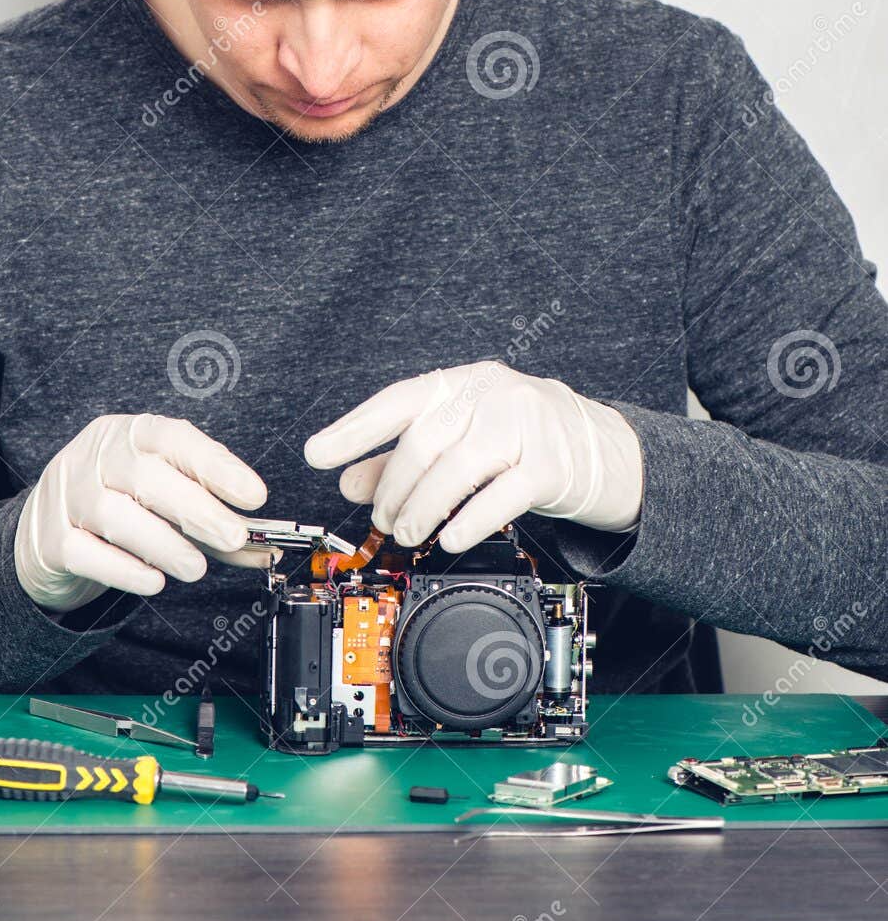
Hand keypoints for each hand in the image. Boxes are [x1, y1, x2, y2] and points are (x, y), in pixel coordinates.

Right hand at [14, 412, 273, 610]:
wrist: (47, 531)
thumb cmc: (121, 506)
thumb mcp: (167, 500)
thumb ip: (215, 521)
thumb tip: (265, 547)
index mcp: (130, 434)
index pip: (176, 439)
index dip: (217, 466)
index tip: (254, 495)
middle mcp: (95, 456)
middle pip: (147, 477)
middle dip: (198, 508)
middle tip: (233, 536)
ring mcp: (68, 495)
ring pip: (116, 515)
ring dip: (165, 543)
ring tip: (197, 568)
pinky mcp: (51, 540)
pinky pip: (87, 553)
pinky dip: (125, 569)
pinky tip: (154, 581)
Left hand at [303, 363, 642, 552]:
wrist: (604, 450)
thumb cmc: (525, 440)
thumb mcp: (464, 438)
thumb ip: (405, 456)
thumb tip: (351, 480)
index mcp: (465, 382)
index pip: (398, 401)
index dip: (353, 429)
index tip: (316, 454)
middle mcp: (494, 394)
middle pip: (424, 440)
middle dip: (393, 488)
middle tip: (384, 518)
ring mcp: (527, 426)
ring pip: (456, 469)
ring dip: (423, 510)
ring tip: (409, 533)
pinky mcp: (552, 465)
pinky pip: (498, 497)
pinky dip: (466, 522)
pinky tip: (450, 538)